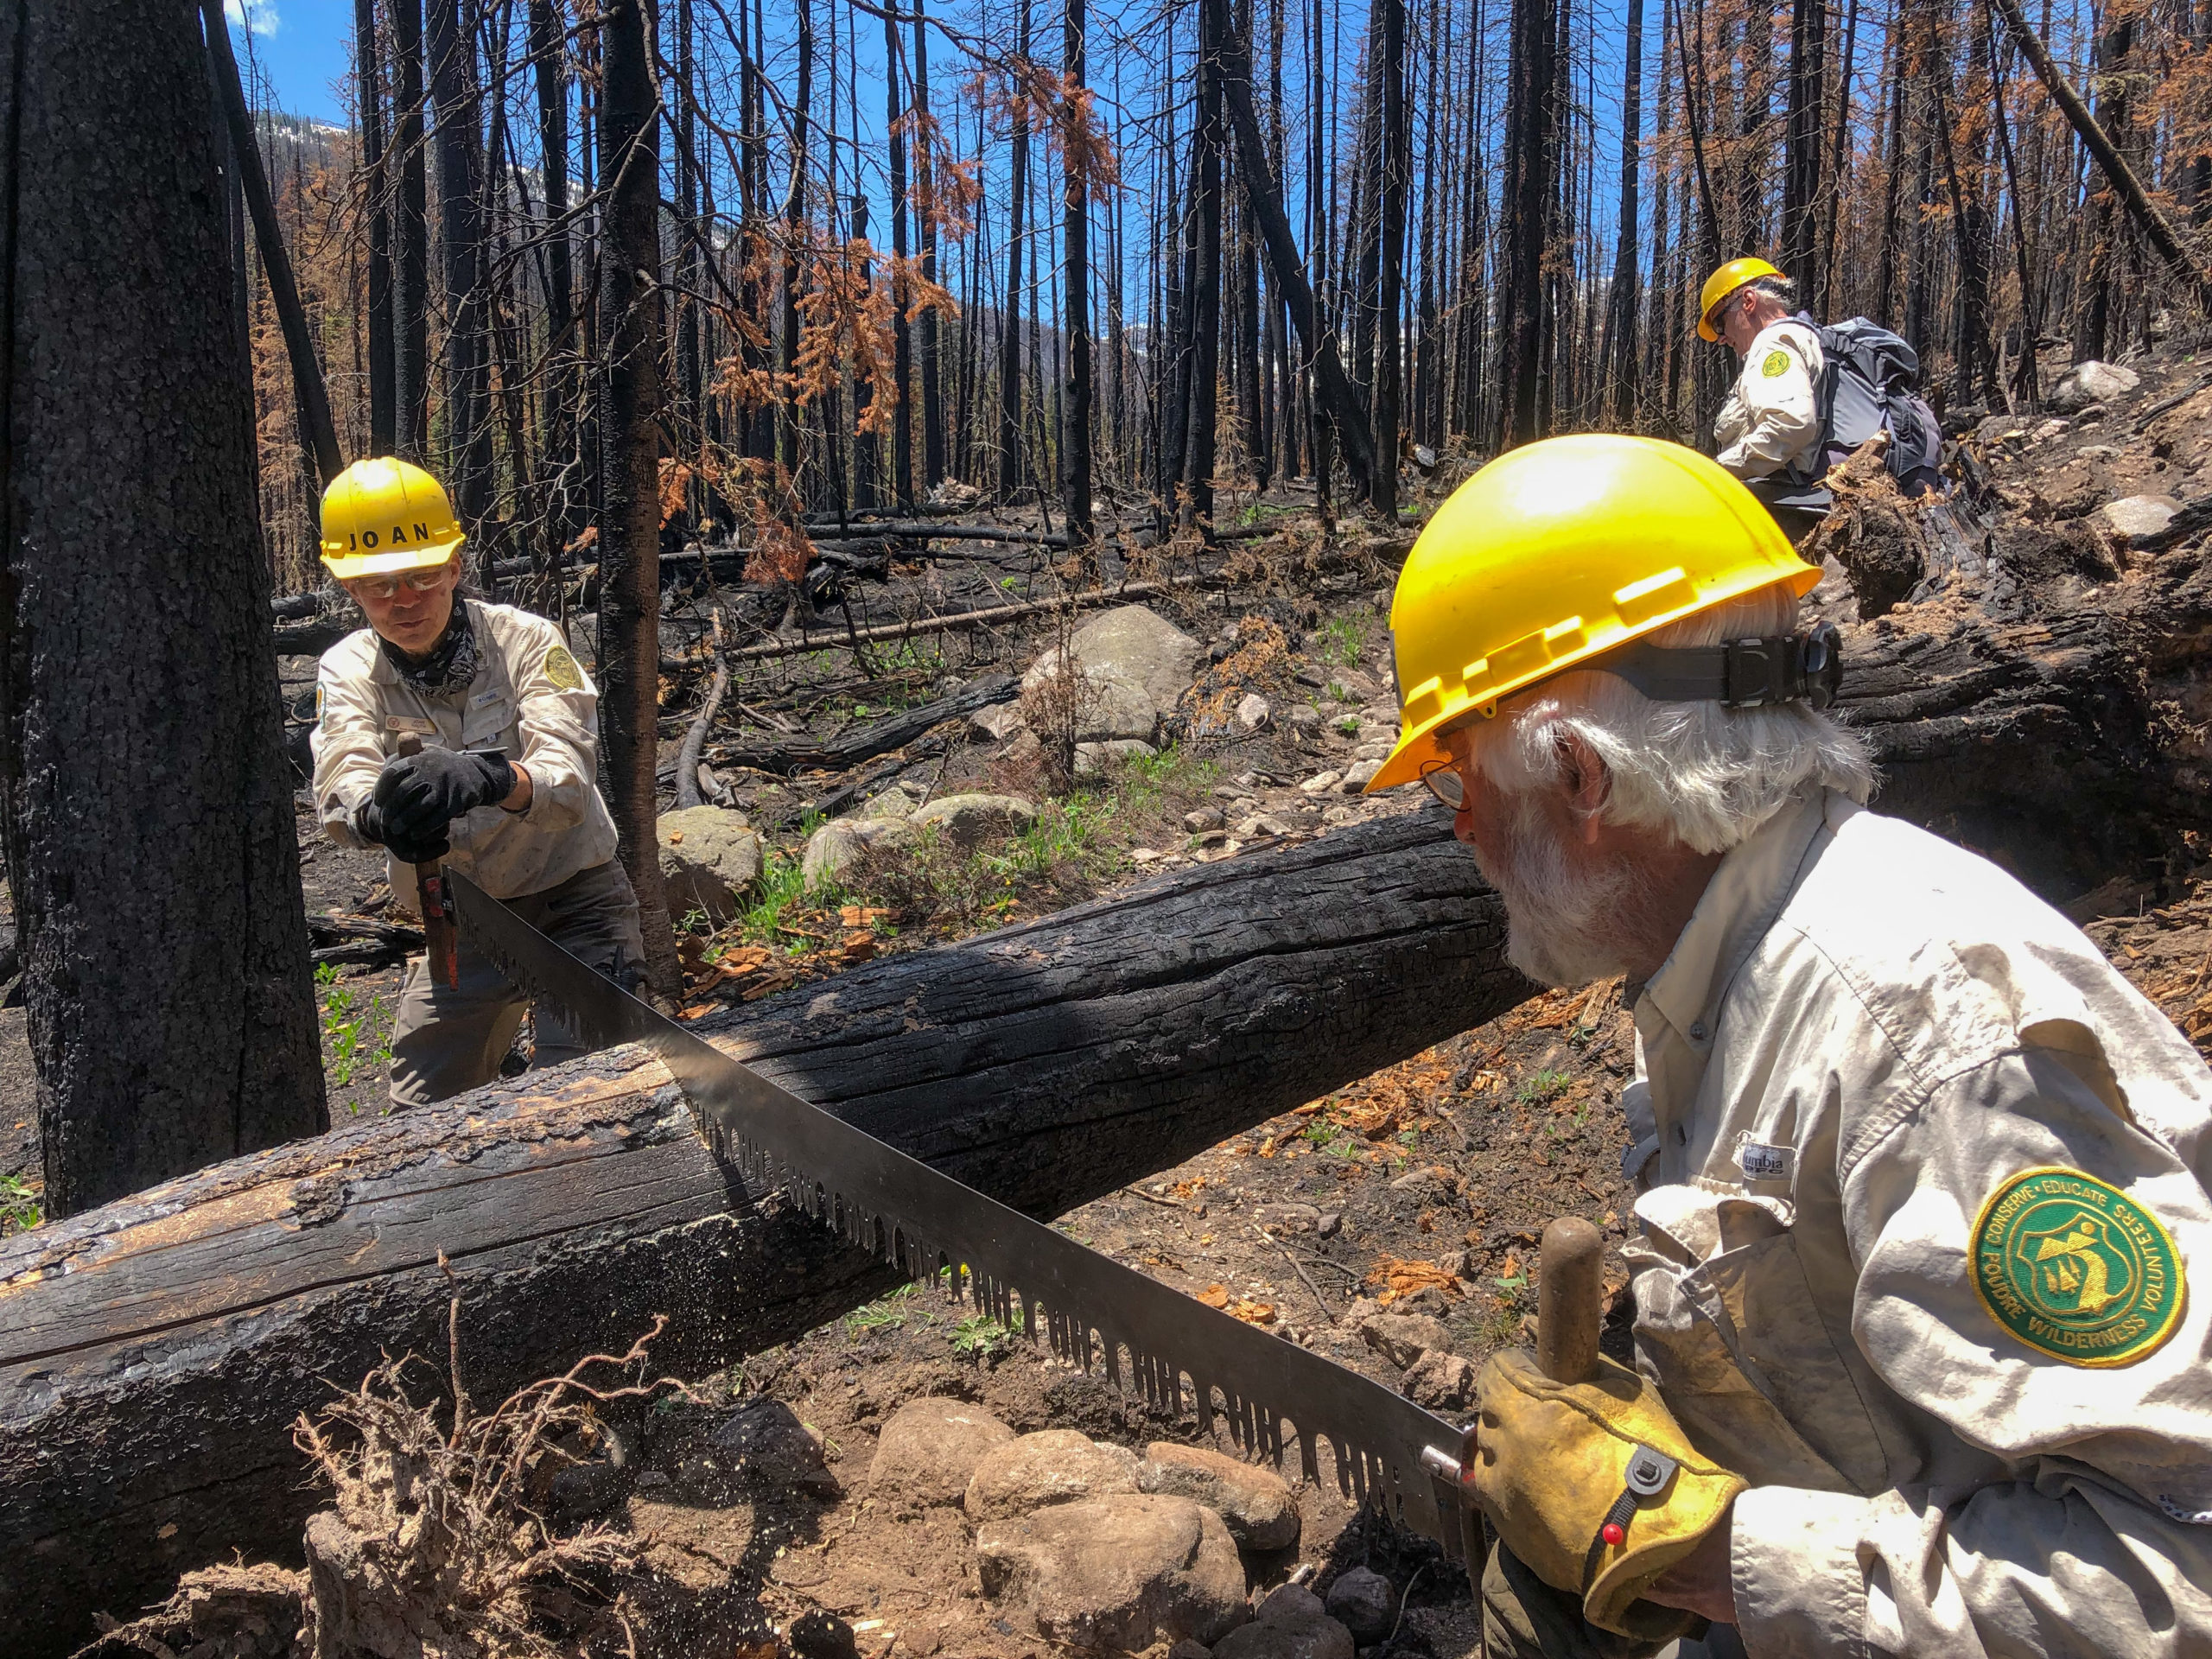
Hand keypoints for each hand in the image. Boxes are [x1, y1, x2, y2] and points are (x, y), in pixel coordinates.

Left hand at [356, 746, 515, 860]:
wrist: (477, 773)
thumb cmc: (443, 768)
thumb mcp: (427, 755)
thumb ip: (406, 759)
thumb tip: (384, 766)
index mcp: (419, 760)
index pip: (393, 773)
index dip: (382, 789)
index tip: (377, 802)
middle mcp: (431, 771)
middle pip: (404, 793)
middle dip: (392, 809)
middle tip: (385, 822)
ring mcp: (445, 786)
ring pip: (421, 807)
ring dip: (406, 820)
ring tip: (397, 830)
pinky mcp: (458, 800)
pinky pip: (439, 817)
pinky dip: (426, 827)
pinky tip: (416, 834)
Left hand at [1471, 1349, 1744, 1641]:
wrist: (1658, 1541)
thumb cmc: (1648, 1457)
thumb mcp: (1625, 1391)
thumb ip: (1587, 1370)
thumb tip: (1572, 1360)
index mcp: (1523, 1407)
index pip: (1496, 1370)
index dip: (1521, 1369)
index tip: (1542, 1377)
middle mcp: (1502, 1448)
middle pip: (1492, 1415)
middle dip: (1516, 1412)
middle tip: (1554, 1423)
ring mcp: (1501, 1494)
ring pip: (1492, 1459)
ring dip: (1514, 1454)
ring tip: (1556, 1465)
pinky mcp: (1509, 1534)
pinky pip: (1502, 1500)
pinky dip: (1520, 1493)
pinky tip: (1555, 1500)